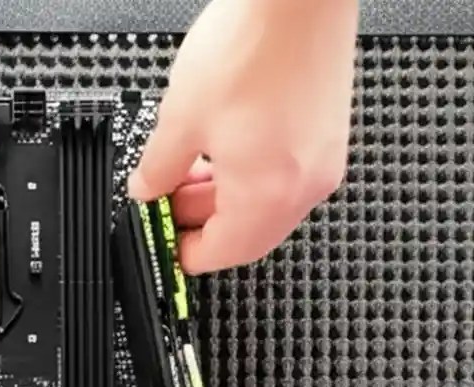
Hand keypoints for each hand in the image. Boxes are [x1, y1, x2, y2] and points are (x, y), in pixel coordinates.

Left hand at [129, 0, 357, 272]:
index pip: (221, 253)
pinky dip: (247, 174)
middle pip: (246, 233)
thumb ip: (157, 166)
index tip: (161, 243)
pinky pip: (282, 176)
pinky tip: (220, 149)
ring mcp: (322, 161)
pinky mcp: (327, 136)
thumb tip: (146, 188)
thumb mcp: (180, 116)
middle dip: (200, 221)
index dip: (182, 252)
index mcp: (267, 195)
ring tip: (186, 170)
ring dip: (222, 197)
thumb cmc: (251, 46)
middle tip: (165, 202)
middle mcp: (304, 186)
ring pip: (264, 204)